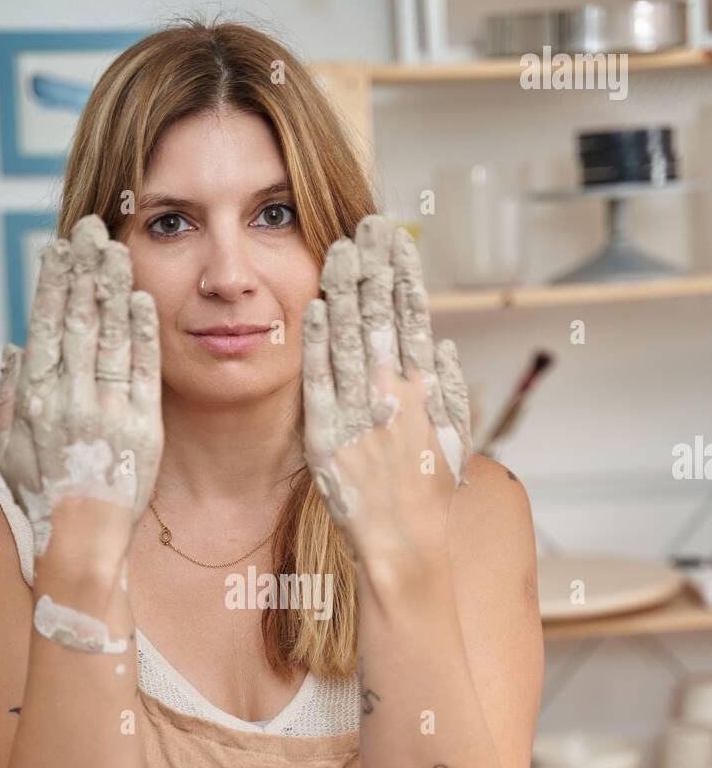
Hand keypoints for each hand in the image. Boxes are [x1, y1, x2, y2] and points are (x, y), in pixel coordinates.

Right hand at [0, 214, 163, 580]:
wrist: (83, 537)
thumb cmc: (43, 495)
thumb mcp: (7, 450)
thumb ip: (6, 397)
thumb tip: (13, 347)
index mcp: (35, 400)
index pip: (46, 327)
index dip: (54, 283)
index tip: (60, 247)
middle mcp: (70, 400)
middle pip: (79, 321)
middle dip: (85, 269)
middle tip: (93, 228)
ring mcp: (109, 411)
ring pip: (112, 337)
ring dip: (114, 288)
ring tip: (118, 250)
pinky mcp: (144, 426)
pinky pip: (144, 370)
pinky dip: (143, 332)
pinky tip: (142, 299)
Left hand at [301, 214, 472, 566]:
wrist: (404, 544)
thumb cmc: (428, 496)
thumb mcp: (453, 440)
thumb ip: (451, 392)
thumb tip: (447, 347)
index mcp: (426, 391)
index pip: (413, 318)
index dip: (403, 275)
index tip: (396, 238)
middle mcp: (395, 394)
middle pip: (383, 318)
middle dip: (377, 266)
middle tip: (368, 223)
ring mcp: (360, 413)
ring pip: (351, 339)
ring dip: (346, 291)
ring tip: (340, 248)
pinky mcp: (327, 436)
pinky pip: (320, 382)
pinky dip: (317, 344)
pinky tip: (314, 308)